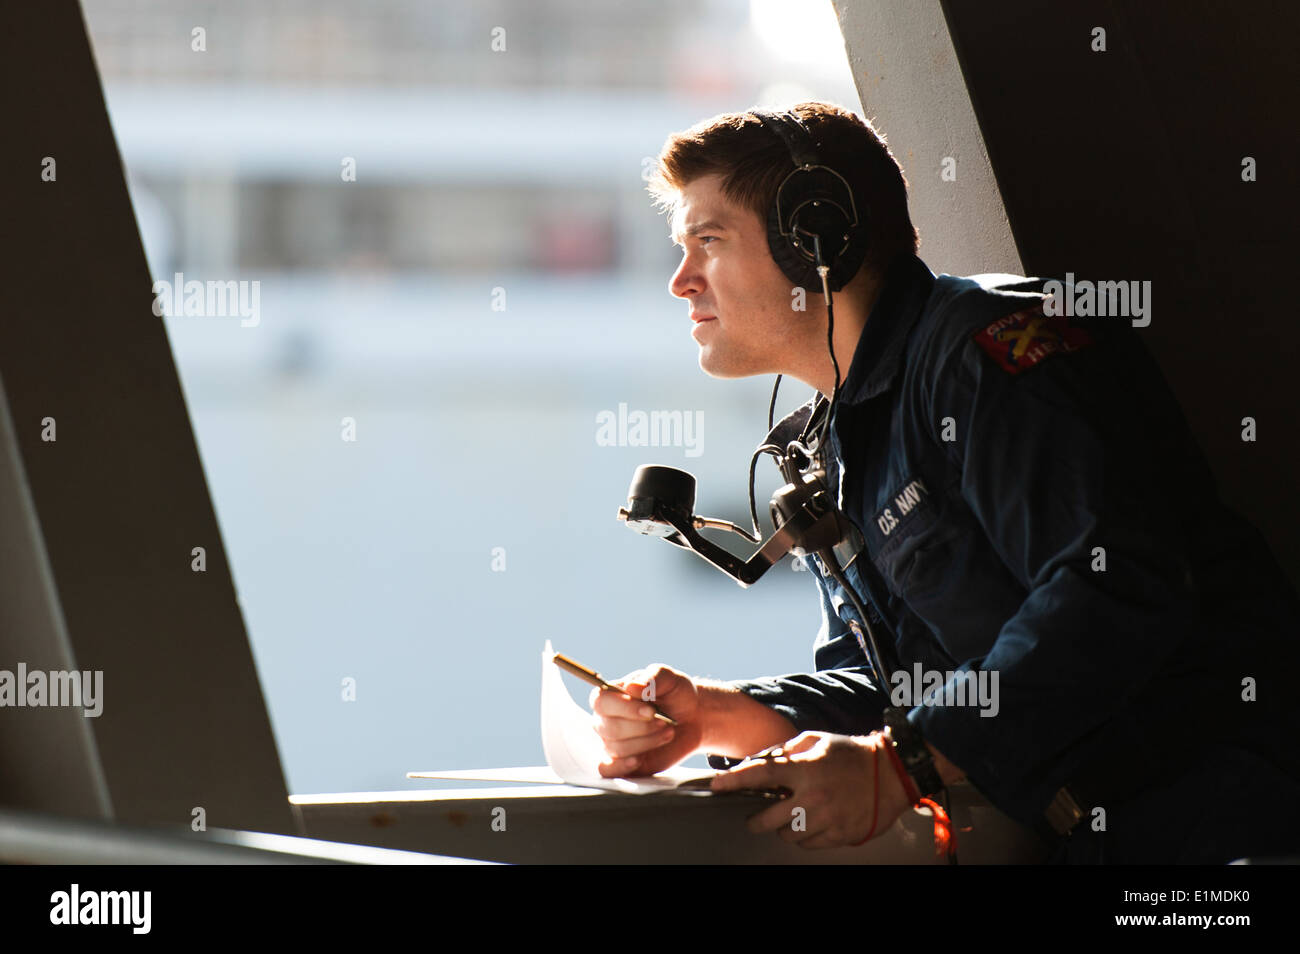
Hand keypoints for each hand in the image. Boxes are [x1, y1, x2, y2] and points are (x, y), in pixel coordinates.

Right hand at [590, 665, 702, 776]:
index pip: (601, 701)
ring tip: (667, 732)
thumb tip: (631, 686)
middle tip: (665, 723)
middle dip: (642, 728)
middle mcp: (605, 719)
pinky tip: (638, 760)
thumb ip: (652, 678)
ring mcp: (612, 742)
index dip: (624, 708)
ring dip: (646, 742)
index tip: (651, 710)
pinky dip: (620, 767)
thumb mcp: (670, 679)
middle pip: (610, 728)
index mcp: (611, 695)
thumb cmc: (675, 694)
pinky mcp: (622, 763)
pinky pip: (607, 770)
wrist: (692, 718)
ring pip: (617, 749)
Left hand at [709, 730, 912, 848]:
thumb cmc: (850, 754)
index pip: (760, 775)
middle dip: (756, 819)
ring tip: (794, 815)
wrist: (891, 774)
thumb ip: (786, 750)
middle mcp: (813, 797)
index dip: (734, 780)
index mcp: (805, 769)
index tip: (716, 785)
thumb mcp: (817, 741)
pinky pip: (809, 844)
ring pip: (787, 835)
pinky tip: (813, 822)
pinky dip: (805, 836)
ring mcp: (826, 820)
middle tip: (755, 816)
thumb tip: (759, 760)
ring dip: (784, 827)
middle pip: (767, 819)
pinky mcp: (839, 836)